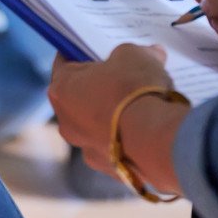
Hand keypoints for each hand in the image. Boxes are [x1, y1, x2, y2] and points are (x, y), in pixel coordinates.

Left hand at [49, 44, 178, 173]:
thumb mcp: (136, 55)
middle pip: (81, 96)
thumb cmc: (133, 90)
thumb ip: (139, 52)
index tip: (100, 48)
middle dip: (101, 85)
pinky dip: (130, 139)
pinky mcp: (110, 170)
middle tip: (126, 73)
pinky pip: (118, 147)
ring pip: (99, 126)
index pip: (65, 62)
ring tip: (144, 103)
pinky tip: (151, 128)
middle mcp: (67, 123)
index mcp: (61, 89)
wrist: (156, 140)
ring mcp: (87, 150)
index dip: (83, 52)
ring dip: (115, 115)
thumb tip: (154, 53)